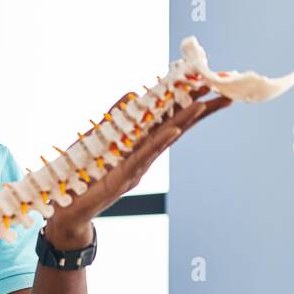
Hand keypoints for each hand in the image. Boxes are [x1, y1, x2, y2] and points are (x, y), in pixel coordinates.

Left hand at [44, 87, 232, 248]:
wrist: (67, 210)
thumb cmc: (82, 175)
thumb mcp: (98, 140)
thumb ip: (115, 119)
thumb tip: (131, 94)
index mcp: (140, 146)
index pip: (170, 120)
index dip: (189, 101)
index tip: (210, 82)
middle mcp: (144, 157)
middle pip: (177, 127)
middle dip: (201, 109)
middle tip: (226, 91)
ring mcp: (137, 168)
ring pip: (165, 140)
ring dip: (185, 121)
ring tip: (204, 103)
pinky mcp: (123, 178)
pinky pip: (144, 157)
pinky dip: (160, 142)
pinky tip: (174, 130)